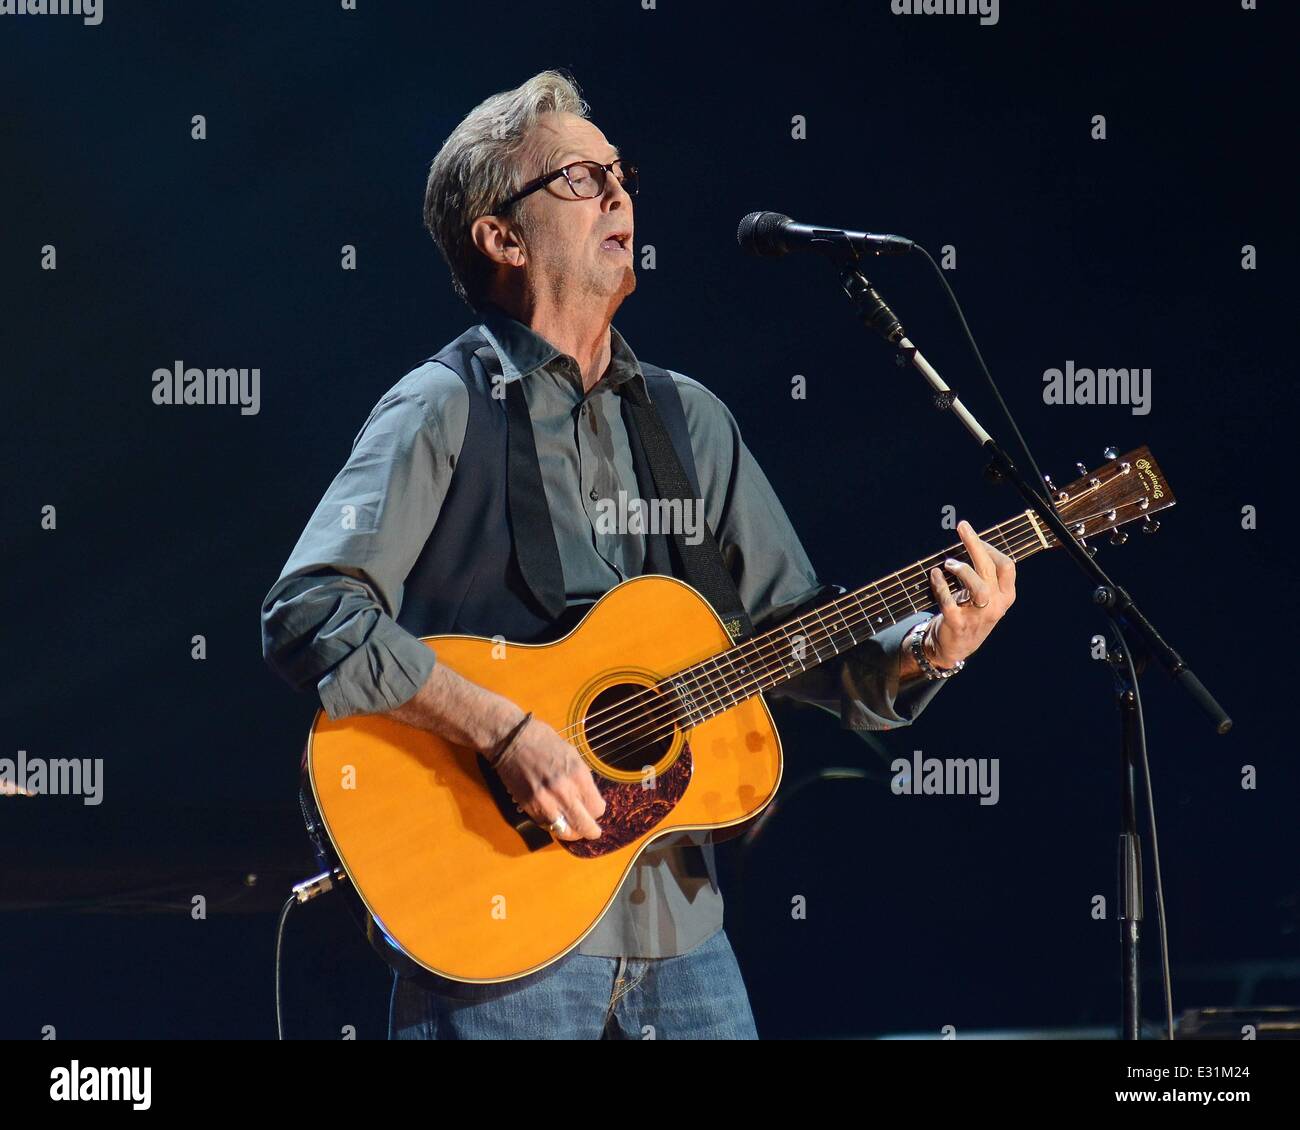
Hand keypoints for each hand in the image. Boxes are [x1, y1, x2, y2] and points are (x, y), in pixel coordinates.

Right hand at [492, 714, 605, 841]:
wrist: (512, 740)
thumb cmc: (543, 741)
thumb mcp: (572, 754)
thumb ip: (582, 778)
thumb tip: (589, 796)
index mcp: (578, 775)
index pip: (597, 808)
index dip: (598, 810)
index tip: (595, 808)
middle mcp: (563, 791)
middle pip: (584, 825)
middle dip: (591, 831)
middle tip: (592, 832)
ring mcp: (544, 801)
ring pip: (564, 831)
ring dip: (571, 832)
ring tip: (574, 829)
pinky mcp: (528, 806)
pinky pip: (546, 825)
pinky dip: (553, 825)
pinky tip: (556, 819)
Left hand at [925, 519, 1015, 666]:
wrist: (955, 648)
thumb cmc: (969, 613)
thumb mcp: (985, 596)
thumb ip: (982, 574)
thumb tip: (969, 539)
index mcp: (1006, 596)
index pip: (1006, 565)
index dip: (990, 547)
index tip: (973, 536)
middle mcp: (996, 606)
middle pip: (990, 570)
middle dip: (976, 545)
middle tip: (962, 527)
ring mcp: (978, 616)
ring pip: (979, 588)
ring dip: (963, 570)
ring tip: (948, 563)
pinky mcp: (957, 624)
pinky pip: (949, 602)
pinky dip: (940, 586)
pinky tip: (934, 574)